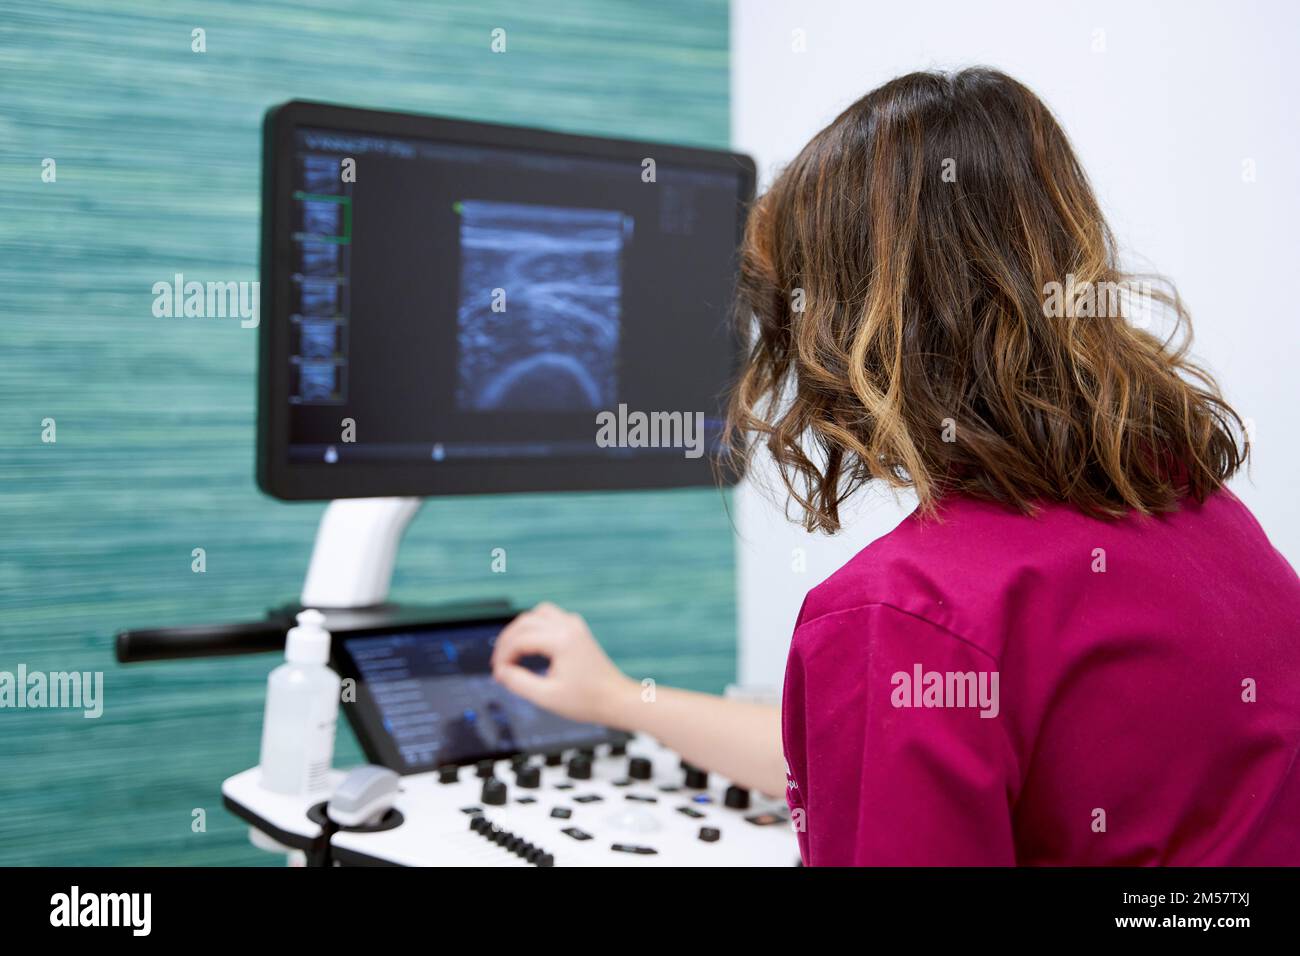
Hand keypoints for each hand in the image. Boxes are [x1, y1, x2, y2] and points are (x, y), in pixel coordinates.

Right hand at [491, 602, 632, 724]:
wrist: (616, 699)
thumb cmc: (587, 701)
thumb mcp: (547, 697)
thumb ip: (518, 683)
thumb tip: (500, 672)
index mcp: (562, 640)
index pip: (520, 640)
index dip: (503, 656)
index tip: (498, 674)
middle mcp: (568, 626)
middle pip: (525, 622)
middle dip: (507, 642)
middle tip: (499, 664)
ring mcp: (574, 625)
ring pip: (537, 614)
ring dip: (520, 630)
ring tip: (511, 652)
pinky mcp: (577, 629)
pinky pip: (549, 617)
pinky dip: (535, 627)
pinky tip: (529, 646)